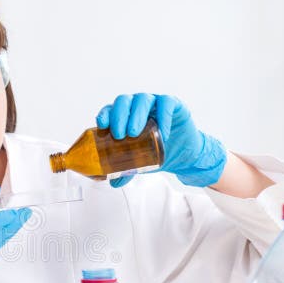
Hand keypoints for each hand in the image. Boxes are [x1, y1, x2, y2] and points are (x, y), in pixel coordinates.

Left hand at [95, 93, 226, 187]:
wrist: (181, 156)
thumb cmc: (155, 153)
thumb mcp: (138, 163)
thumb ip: (125, 172)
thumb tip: (114, 183)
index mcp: (124, 116)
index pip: (110, 110)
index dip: (105, 114)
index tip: (102, 126)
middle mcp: (136, 106)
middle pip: (124, 101)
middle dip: (119, 116)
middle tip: (119, 135)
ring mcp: (154, 103)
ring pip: (142, 99)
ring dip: (136, 114)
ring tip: (134, 134)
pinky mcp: (172, 104)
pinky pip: (166, 102)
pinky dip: (163, 116)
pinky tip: (162, 131)